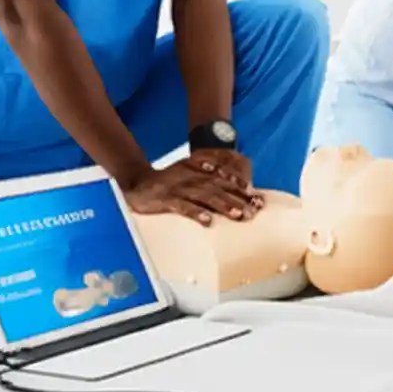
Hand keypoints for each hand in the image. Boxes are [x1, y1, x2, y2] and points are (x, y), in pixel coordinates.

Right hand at [123, 158, 258, 225]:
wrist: (136, 182)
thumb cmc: (166, 180)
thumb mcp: (187, 171)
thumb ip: (207, 173)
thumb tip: (229, 175)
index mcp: (198, 170)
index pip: (224, 177)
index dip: (241, 186)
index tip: (257, 196)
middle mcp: (191, 177)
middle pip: (219, 187)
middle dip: (238, 198)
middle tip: (254, 210)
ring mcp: (179, 187)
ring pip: (205, 196)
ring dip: (223, 205)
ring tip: (238, 215)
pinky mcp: (166, 199)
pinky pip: (182, 206)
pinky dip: (196, 212)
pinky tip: (208, 221)